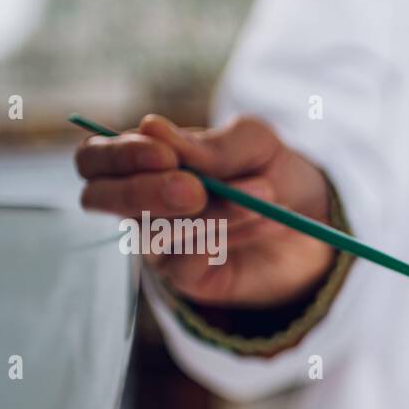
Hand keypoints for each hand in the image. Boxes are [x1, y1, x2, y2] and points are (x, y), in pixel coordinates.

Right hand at [76, 114, 334, 307]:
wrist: (315, 223)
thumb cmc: (270, 171)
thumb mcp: (255, 144)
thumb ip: (211, 142)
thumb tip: (152, 128)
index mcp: (141, 161)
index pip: (94, 158)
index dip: (118, 156)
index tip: (164, 155)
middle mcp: (138, 204)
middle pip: (98, 199)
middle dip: (143, 192)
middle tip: (196, 190)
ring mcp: (159, 245)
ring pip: (152, 232)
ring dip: (211, 213)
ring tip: (263, 194)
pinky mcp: (187, 279)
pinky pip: (185, 264)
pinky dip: (226, 238)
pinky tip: (264, 221)